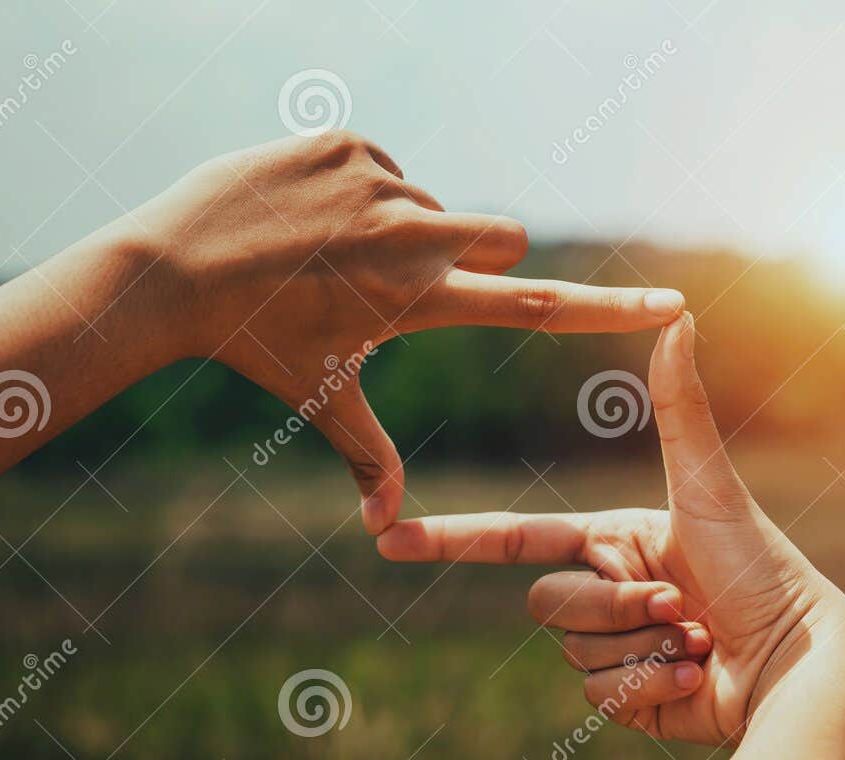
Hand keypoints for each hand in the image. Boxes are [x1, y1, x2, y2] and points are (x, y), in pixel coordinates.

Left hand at [132, 131, 684, 530]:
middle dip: (475, 259)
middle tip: (398, 283)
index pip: (536, 305)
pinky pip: (387, 169)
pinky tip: (310, 218)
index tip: (669, 301)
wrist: (174, 268)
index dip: (609, 308)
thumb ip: (371, 459)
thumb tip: (387, 532)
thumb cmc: (256, 343)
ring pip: (433, 205)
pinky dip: (364, 194)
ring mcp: (380, 181)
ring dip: (405, 229)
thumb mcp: (323, 398)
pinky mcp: (347, 142)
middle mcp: (412, 233)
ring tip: (331, 255)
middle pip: (499, 238)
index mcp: (419, 298)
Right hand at [376, 312, 844, 745]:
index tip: (387, 537)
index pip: (516, 540)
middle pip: (549, 604)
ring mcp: (615, 649)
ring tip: (700, 638)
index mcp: (614, 542)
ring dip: (641, 647)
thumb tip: (679, 314)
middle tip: (679, 607)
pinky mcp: (629, 700)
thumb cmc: (762, 567)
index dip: (449, 540)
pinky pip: (598, 695)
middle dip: (615, 607)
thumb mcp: (708, 487)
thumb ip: (679, 407)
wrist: (798, 662)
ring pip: (574, 651)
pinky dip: (649, 686)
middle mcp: (609, 593)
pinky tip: (698, 677)